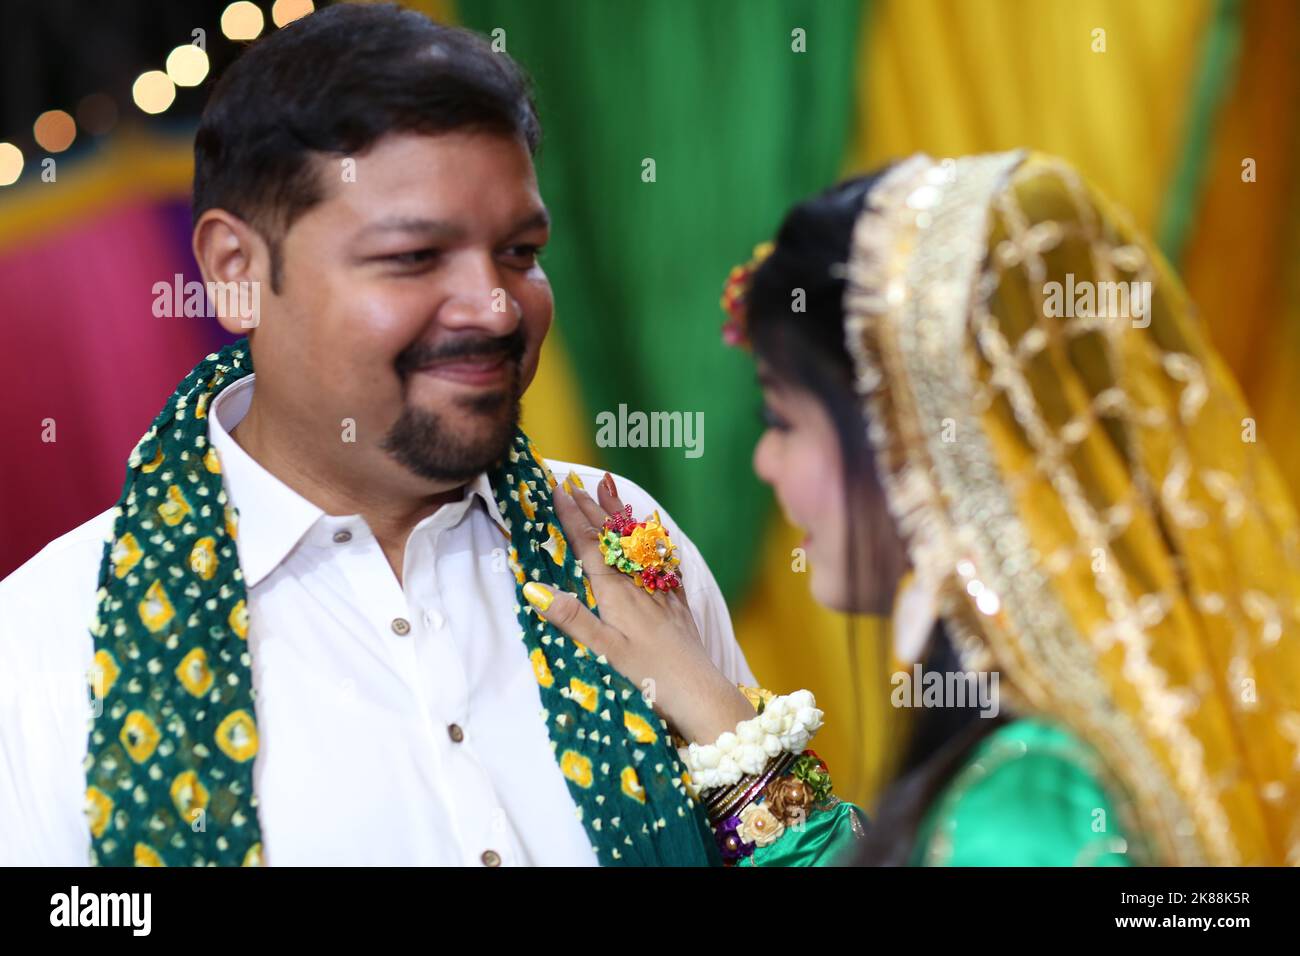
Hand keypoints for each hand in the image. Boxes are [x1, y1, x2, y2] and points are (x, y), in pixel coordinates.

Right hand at [522, 472, 754, 744]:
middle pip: (611, 539)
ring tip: (610, 490)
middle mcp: (639, 586)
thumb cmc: (652, 678)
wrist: (702, 694)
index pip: (590, 547)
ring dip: (619, 516)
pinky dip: (651, 541)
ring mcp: (660, 592)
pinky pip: (660, 561)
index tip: (558, 490)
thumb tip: (534, 589)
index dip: (573, 517)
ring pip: (635, 544)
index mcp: (617, 595)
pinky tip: (653, 534)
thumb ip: (573, 620)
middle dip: (592, 508)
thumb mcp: (605, 652)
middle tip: (577, 480)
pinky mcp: (676, 605)